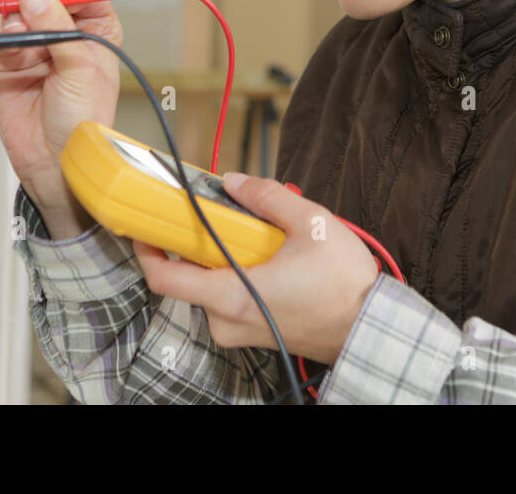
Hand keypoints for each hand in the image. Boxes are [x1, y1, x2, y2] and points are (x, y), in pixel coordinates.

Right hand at [0, 0, 123, 237]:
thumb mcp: (81, 69)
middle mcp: (68, 35)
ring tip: (22, 26)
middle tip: (32, 0)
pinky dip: (6, 33)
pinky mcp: (11, 61)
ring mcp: (38, 46)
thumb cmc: (83, 121)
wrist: (55, 160)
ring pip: (24, 11)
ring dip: (20, 12)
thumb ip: (58, 28)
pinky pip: (5, 35)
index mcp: (98, 33)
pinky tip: (12, 40)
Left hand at [132, 174, 380, 365]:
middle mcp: (228, 320)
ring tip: (258, 237)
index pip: (164, 279)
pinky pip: (230, 299)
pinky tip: (267, 258)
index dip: (147, 249)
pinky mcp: (255, 333)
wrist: (370, 328)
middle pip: (188, 279)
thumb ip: (268, 198)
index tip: (145, 224)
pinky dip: (238, 275)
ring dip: (223, 259)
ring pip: (211, 288)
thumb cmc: (344, 284)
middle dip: (199, 245)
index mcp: (234, 296)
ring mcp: (240, 331)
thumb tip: (234, 182)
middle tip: (220, 216)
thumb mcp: (312, 224)